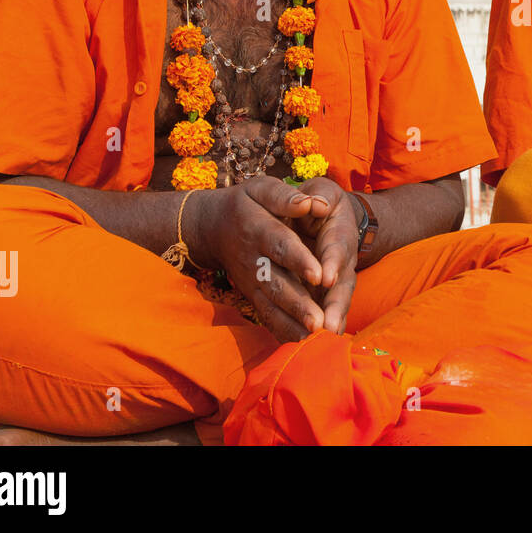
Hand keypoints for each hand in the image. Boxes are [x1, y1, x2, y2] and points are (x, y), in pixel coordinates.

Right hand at [191, 177, 324, 341]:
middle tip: (319, 321)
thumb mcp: (260, 189)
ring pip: (270, 305)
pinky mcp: (252, 295)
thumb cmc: (245, 204)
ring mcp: (251, 281)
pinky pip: (266, 315)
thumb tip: (311, 203)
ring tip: (313, 336)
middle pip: (277, 282)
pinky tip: (301, 343)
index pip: (281, 245)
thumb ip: (284, 196)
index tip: (320, 275)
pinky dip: (282, 330)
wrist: (212, 227)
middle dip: (298, 303)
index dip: (299, 260)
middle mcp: (253, 259)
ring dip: (291, 322)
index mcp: (258, 229)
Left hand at [288, 176, 360, 334]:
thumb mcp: (322, 191)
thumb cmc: (320, 202)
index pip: (338, 249)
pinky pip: (321, 313)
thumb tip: (315, 203)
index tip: (326, 277)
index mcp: (339, 235)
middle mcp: (341, 263)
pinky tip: (303, 347)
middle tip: (327, 326)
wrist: (327, 218)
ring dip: (328, 323)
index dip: (333, 263)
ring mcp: (334, 282)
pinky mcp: (322, 294)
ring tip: (320, 342)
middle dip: (335, 306)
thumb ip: (318, 195)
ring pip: (334, 305)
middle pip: (342, 287)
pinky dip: (313, 329)